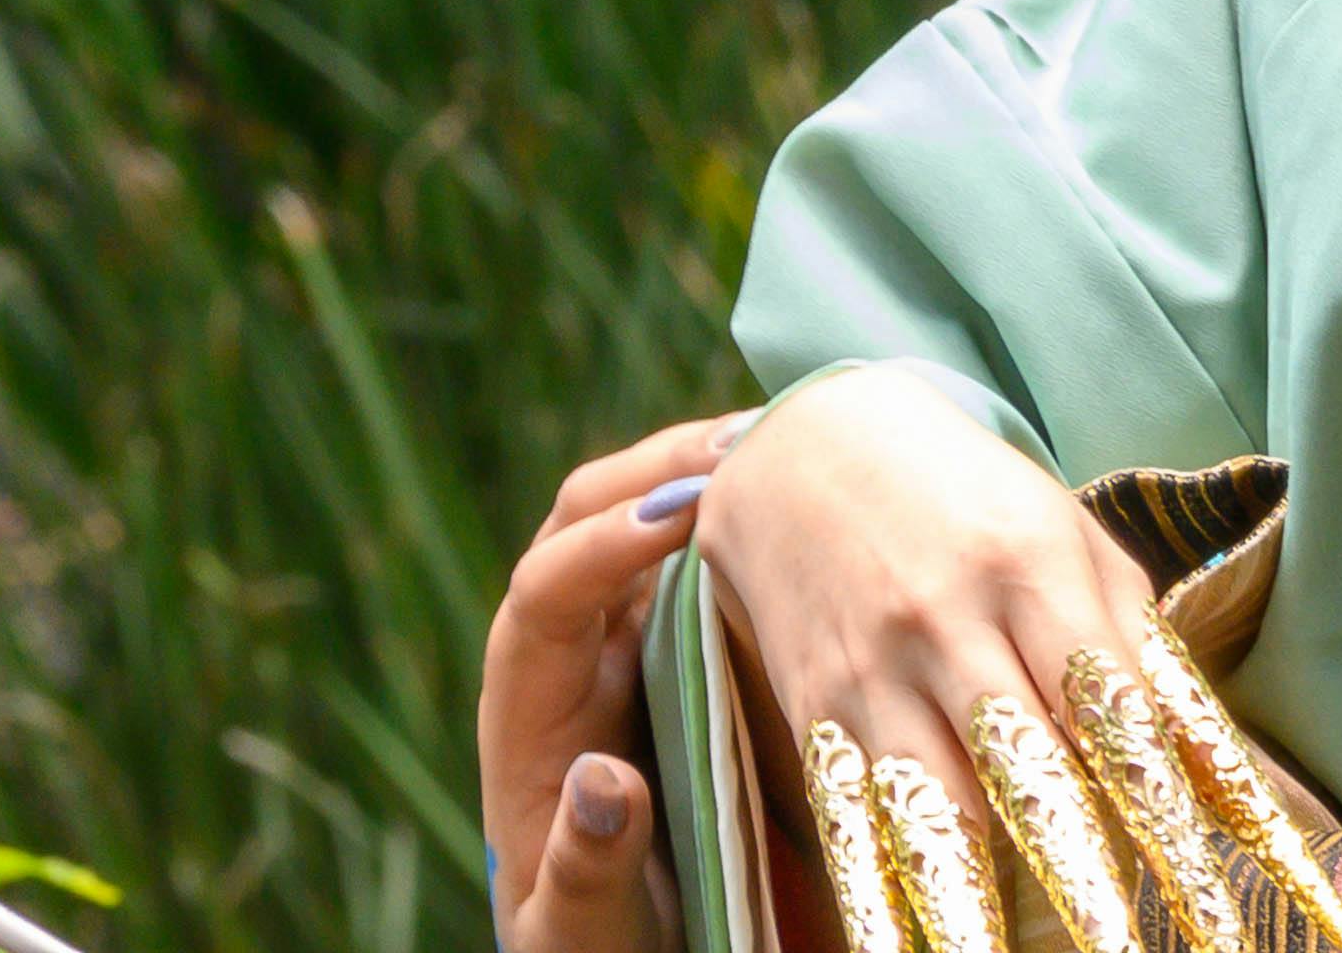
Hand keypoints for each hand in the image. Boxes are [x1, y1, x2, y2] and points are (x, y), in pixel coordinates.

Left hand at [481, 414, 745, 952]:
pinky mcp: (684, 639)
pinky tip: (811, 486)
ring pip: (640, 515)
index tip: (683, 515)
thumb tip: (607, 780)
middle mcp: (570, 659)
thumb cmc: (602, 947)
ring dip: (703, 464)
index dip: (601, 547)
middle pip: (581, 520)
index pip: (543, 597)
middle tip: (752, 441)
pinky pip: (699, 548)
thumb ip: (585, 867)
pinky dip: (744, 501)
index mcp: (530, 718)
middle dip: (656, 466)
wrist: (629, 947)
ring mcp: (627, 641)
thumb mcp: (584, 932)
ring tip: (791, 439)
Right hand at [690, 369, 1166, 929]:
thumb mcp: (1072, 540)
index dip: (1162, 795)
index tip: (1207, 877)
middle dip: (1080, 871)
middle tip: (1126, 944)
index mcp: (1034, 567)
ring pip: (934, 810)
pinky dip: (883, 902)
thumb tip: (1212, 757)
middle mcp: (950, 624)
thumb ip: (1136, 645)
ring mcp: (874, 676)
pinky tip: (913, 949)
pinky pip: (852, 825)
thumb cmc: (976, 501)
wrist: (808, 449)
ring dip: (982, 908)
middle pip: (1026, 767)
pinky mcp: (815, 718)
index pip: (1113, 702)